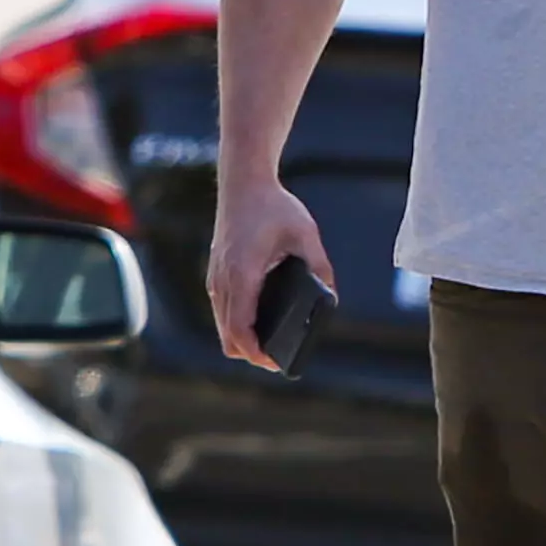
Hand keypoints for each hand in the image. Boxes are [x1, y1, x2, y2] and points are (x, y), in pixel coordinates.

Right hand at [208, 174, 332, 365]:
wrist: (243, 182)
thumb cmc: (273, 206)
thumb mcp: (306, 235)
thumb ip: (320, 267)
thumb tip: (330, 296)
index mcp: (242, 274)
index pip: (241, 329)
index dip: (257, 352)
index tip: (275, 362)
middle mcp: (223, 280)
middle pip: (227, 337)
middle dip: (251, 353)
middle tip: (278, 359)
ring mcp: (216, 277)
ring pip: (221, 326)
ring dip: (242, 340)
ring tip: (271, 347)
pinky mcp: (216, 273)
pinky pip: (222, 311)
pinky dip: (236, 325)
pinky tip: (258, 324)